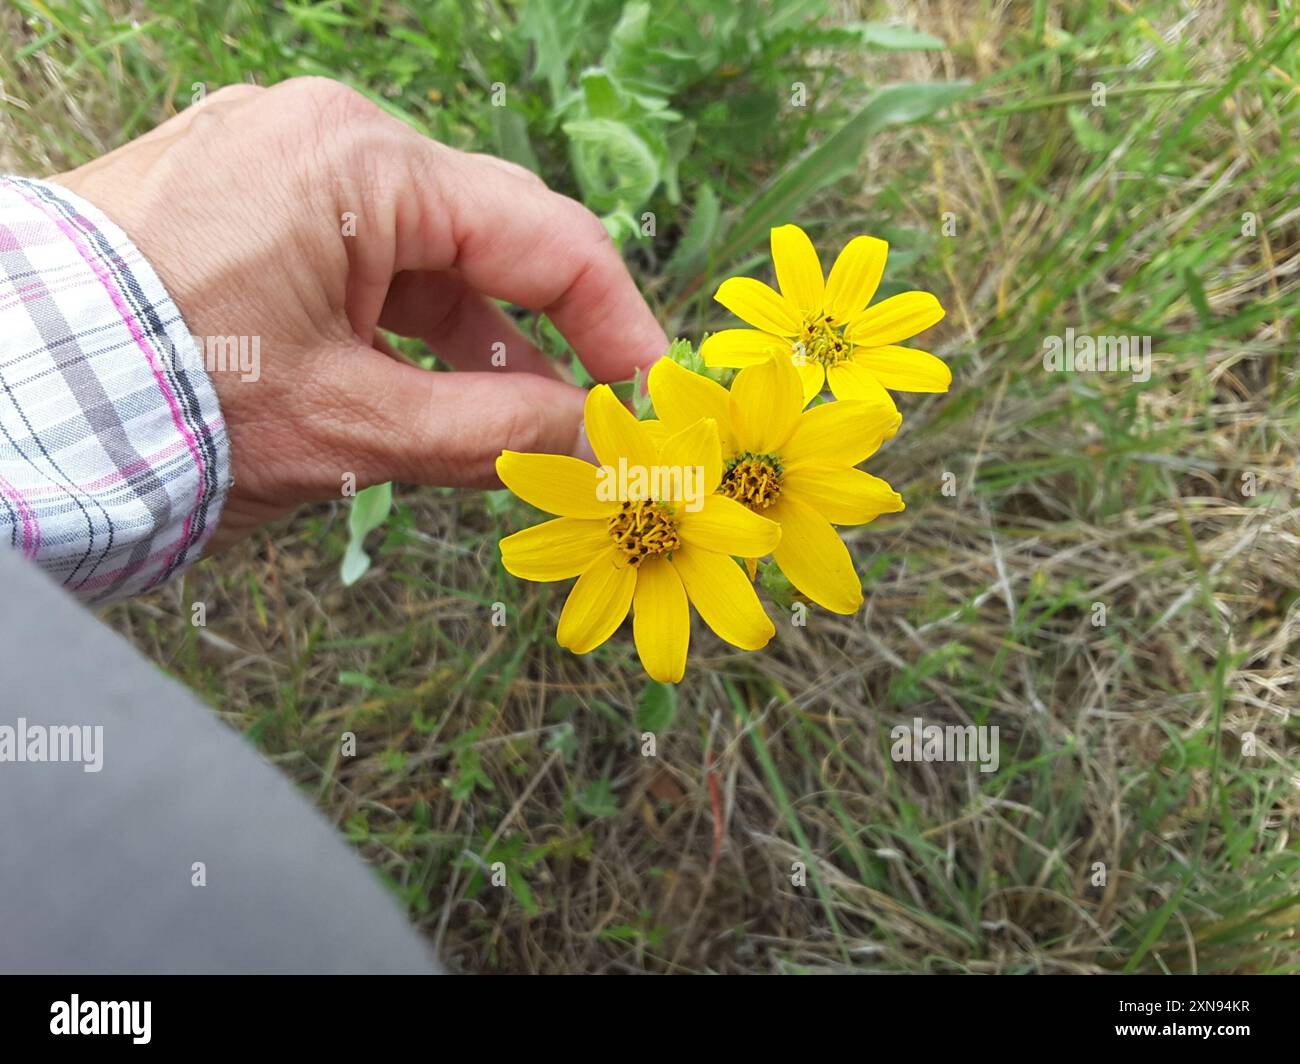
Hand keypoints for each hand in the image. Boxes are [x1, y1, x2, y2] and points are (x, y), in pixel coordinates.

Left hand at [52, 77, 667, 550]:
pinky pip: (357, 258)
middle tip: (585, 423)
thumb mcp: (351, 430)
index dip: (614, 319)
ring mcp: (275, 161)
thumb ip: (495, 432)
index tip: (649, 392)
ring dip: (470, 342)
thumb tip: (596, 442)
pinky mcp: (241, 199)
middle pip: (483, 238)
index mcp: (359, 163)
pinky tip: (419, 391)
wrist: (7, 408)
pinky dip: (400, 327)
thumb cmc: (168, 407)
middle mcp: (321, 135)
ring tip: (501, 428)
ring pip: (421, 254)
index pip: (540, 234)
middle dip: (542, 337)